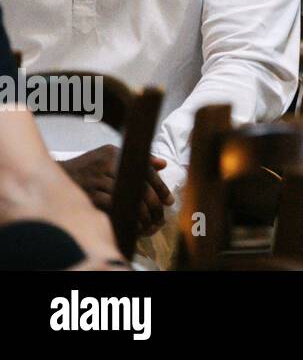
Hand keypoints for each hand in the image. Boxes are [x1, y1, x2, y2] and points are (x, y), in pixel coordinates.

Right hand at [58, 147, 173, 233]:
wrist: (57, 176)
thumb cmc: (89, 166)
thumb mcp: (110, 155)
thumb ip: (137, 159)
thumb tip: (162, 165)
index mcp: (115, 154)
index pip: (145, 171)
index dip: (160, 187)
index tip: (168, 200)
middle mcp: (108, 165)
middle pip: (140, 187)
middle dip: (154, 205)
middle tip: (161, 216)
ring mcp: (98, 181)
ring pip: (129, 199)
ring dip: (142, 215)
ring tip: (150, 224)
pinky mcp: (89, 196)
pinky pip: (114, 208)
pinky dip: (126, 218)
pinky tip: (133, 226)